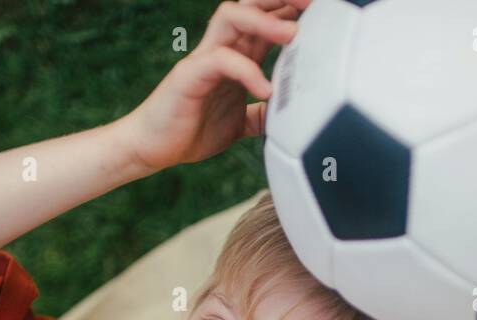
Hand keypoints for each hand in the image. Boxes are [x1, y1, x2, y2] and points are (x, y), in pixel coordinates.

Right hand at [126, 0, 305, 171]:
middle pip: (250, 4)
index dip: (292, 10)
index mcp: (235, 56)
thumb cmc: (193, 129)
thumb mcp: (239, 123)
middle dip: (281, 0)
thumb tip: (288, 119)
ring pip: (232, 17)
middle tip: (313, 5)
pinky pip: (221, 60)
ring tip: (293, 34)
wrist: (154, 148)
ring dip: (265, 21)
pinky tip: (266, 91)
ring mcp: (203, 57)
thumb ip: (262, 115)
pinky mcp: (190, 74)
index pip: (265, 19)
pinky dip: (247, 72)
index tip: (323, 11)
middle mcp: (220, 48)